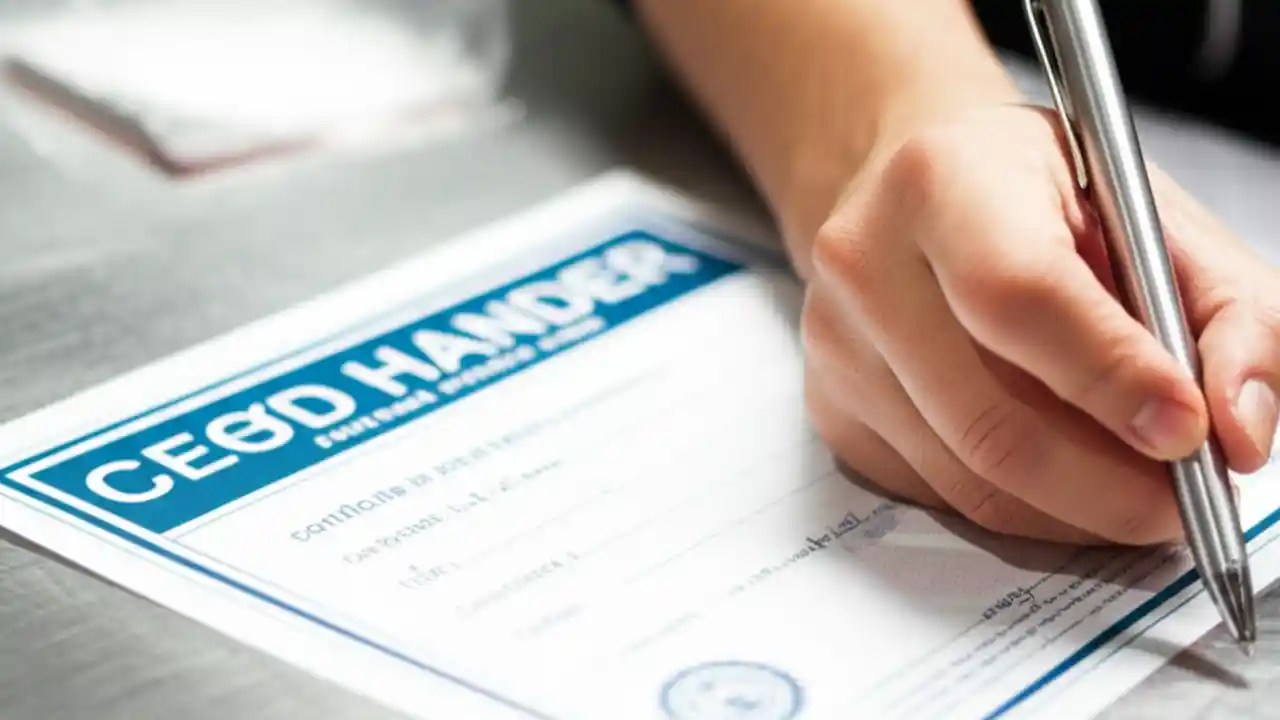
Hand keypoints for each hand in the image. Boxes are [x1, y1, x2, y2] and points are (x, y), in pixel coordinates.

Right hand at [801, 105, 1279, 544]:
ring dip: (1077, 510)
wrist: (914, 186)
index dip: (1112, 377)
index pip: (1019, 295)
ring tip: (1140, 491)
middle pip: (990, 420)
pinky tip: (1064, 473)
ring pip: (969, 478)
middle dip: (1110, 487)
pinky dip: (1024, 508)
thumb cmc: (1033, 192)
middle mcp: (864, 262)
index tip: (1192, 434)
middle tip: (1185, 502)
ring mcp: (836, 345)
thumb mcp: (1151, 209)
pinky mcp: (830, 408)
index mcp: (942, 180)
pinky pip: (940, 495)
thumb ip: (1233, 309)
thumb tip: (1240, 432)